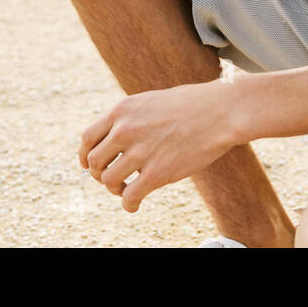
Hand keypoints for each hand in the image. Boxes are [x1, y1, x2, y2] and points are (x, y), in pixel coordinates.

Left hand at [78, 80, 239, 212]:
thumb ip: (131, 117)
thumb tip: (117, 136)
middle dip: (100, 175)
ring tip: (127, 190)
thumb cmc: (192, 105)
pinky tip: (135, 206)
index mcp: (122, 110)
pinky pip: (130, 197)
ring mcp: (141, 151)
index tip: (90, 166)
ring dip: (115, 190)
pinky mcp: (157, 173)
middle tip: (114, 179)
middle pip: (94, 162)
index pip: (87, 138)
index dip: (86, 156)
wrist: (221, 112)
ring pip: (108, 181)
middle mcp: (126, 130)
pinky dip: (129, 205)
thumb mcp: (152, 101)